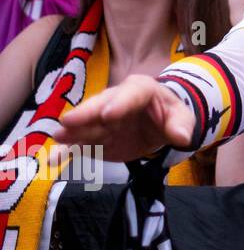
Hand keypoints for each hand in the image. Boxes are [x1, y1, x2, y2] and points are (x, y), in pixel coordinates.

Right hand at [54, 73, 195, 161]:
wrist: (158, 124)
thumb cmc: (170, 115)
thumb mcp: (182, 117)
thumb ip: (182, 126)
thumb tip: (182, 137)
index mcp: (141, 90)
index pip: (131, 94)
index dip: (120, 103)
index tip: (108, 115)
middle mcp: (116, 101)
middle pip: (100, 105)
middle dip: (86, 114)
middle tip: (69, 121)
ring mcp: (102, 120)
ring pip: (86, 124)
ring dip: (72, 131)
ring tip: (59, 137)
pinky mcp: (95, 138)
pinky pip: (79, 144)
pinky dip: (67, 151)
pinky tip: (54, 159)